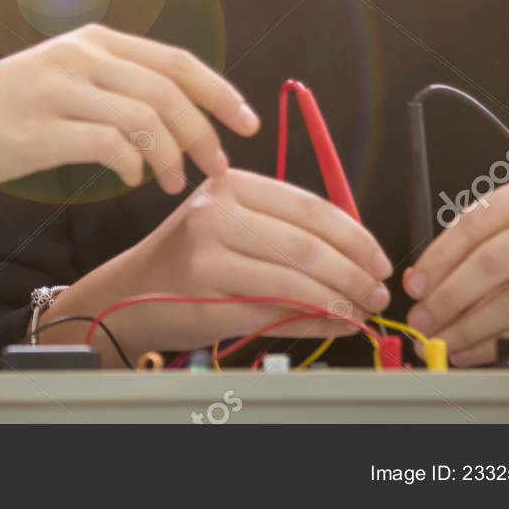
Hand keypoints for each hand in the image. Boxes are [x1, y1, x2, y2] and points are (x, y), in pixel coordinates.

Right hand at [0, 23, 259, 193]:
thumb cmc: (8, 107)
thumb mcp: (66, 73)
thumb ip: (117, 81)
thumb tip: (181, 109)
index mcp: (96, 40)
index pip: (177, 61)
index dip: (221, 92)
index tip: (248, 123)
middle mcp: (82, 56)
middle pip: (169, 91)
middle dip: (204, 134)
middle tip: (216, 168)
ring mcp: (61, 90)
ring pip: (146, 118)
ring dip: (170, 157)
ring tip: (171, 183)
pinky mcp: (42, 129)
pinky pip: (110, 146)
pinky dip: (132, 165)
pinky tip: (132, 178)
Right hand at [56, 168, 393, 354]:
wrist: (129, 293)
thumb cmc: (190, 260)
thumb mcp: (232, 225)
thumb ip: (288, 231)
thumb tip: (361, 257)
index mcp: (230, 184)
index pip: (309, 206)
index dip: (354, 235)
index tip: (379, 258)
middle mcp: (216, 213)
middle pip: (307, 244)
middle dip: (354, 272)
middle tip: (378, 291)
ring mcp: (208, 256)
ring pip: (295, 280)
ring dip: (340, 300)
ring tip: (360, 310)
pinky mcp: (205, 298)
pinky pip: (275, 311)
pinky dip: (315, 321)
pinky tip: (334, 324)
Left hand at [404, 164, 508, 365]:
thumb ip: (490, 241)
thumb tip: (428, 280)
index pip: (479, 220)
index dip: (440, 256)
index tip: (415, 283)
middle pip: (492, 260)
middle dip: (448, 295)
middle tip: (421, 318)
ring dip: (467, 326)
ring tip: (442, 340)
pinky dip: (497, 345)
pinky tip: (474, 352)